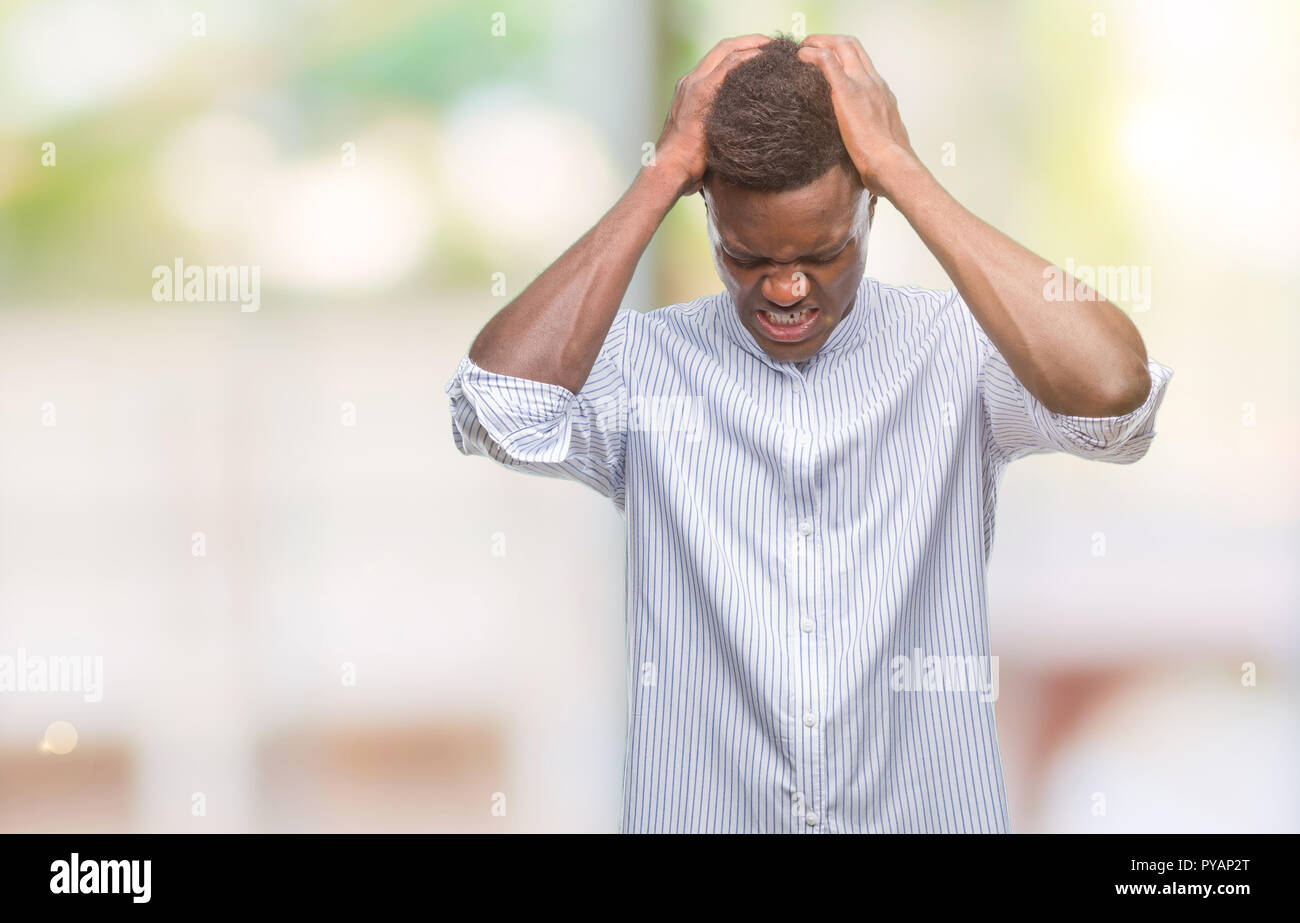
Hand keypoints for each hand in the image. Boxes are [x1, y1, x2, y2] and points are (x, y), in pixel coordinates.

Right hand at [652, 34, 770, 196]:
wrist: (670, 168)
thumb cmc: (686, 164)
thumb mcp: (703, 139)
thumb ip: (719, 128)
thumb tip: (740, 140)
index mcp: (689, 89)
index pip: (717, 59)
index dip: (740, 51)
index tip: (762, 54)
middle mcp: (690, 81)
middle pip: (723, 48)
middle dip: (750, 42)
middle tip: (773, 45)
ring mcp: (694, 84)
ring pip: (727, 50)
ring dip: (753, 45)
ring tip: (775, 49)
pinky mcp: (701, 92)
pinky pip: (729, 65)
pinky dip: (748, 57)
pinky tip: (765, 58)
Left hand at [796, 35, 918, 198]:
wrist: (892, 164)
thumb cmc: (887, 162)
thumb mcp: (882, 139)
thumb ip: (873, 131)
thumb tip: (864, 145)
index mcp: (882, 92)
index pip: (863, 61)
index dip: (843, 54)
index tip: (827, 59)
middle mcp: (874, 82)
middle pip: (852, 45)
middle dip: (829, 40)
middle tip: (810, 47)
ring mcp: (862, 84)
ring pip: (841, 45)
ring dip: (819, 42)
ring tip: (802, 49)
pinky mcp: (847, 92)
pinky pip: (827, 61)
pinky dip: (812, 54)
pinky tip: (800, 57)